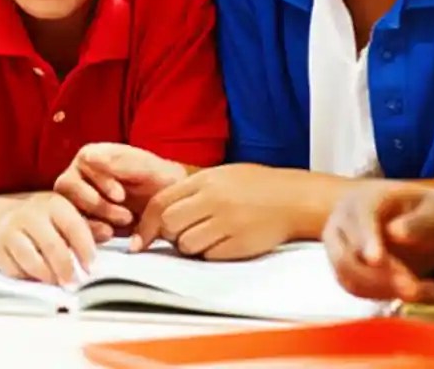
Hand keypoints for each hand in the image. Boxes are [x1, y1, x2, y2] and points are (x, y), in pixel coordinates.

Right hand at [0, 193, 96, 286]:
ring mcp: (11, 229)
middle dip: (67, 269)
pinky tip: (37, 278)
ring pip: (32, 260)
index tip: (92, 267)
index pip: (73, 226)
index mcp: (53, 203)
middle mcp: (30, 213)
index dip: (85, 249)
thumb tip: (108, 234)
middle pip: (53, 246)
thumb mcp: (63, 217)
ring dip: (48, 276)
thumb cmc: (40, 221)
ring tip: (57, 283)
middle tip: (74, 283)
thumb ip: (86, 228)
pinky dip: (28, 277)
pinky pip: (15, 269)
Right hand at [53, 143, 185, 241]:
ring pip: (66, 208)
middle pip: (68, 186)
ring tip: (122, 225)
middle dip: (98, 204)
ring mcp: (77, 198)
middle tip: (126, 216)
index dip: (100, 180)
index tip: (121, 196)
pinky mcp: (79, 219)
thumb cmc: (162, 183)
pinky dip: (91, 233)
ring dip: (94, 221)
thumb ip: (120, 161)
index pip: (84, 161)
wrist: (170, 211)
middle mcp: (80, 174)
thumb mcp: (149, 169)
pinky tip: (110, 234)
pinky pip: (71, 228)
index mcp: (95, 155)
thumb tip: (87, 156)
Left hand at [132, 164, 310, 259]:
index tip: (139, 240)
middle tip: (182, 232)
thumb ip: (190, 191)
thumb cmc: (256, 187)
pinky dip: (210, 253)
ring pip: (186, 244)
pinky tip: (225, 241)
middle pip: (169, 225)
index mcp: (205, 181)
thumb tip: (158, 214)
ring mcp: (227, 222)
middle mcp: (214, 200)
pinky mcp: (240, 244)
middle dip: (168, 234)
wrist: (294, 199)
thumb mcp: (220, 176)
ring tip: (209, 234)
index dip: (145, 225)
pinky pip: (209, 256)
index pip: (160, 203)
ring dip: (189, 245)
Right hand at [323, 183, 433, 303]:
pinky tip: (415, 292)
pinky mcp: (343, 269)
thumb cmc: (429, 215)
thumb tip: (394, 232)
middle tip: (414, 290)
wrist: (419, 226)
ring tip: (423, 291)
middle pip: (344, 255)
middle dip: (377, 277)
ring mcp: (338, 247)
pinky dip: (382, 295)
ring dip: (383, 290)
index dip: (365, 239)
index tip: (376, 260)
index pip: (357, 218)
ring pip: (347, 276)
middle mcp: (341, 222)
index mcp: (363, 200)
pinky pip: (354, 287)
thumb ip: (422, 221)